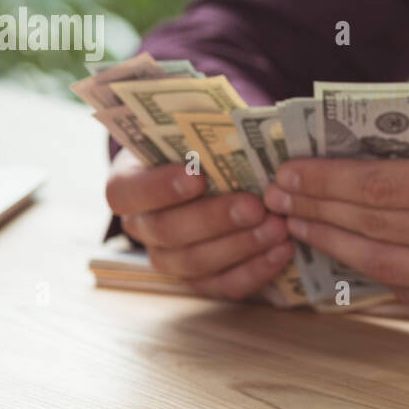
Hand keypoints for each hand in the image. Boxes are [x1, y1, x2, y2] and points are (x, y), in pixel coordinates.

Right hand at [105, 148, 294, 299]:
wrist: (213, 175)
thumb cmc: (201, 147)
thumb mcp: (193, 131)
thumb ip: (201, 130)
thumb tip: (232, 123)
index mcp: (128, 185)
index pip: (126, 193)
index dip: (158, 188)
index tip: (197, 177)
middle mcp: (141, 226)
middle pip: (166, 231)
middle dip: (214, 219)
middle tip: (255, 206)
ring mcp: (168, 258)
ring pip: (195, 263)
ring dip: (241, 246)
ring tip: (278, 228)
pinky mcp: (200, 280)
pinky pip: (223, 285)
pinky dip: (256, 270)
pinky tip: (282, 251)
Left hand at [261, 102, 408, 327]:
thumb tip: (379, 129)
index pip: (379, 184)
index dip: (326, 179)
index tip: (291, 171)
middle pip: (371, 225)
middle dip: (315, 207)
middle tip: (279, 196)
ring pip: (381, 264)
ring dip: (331, 243)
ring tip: (300, 223)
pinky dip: (371, 274)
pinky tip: (347, 254)